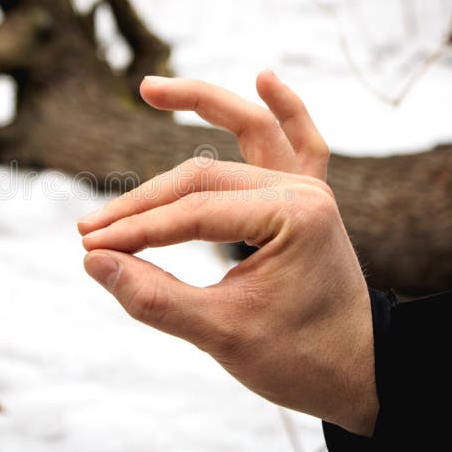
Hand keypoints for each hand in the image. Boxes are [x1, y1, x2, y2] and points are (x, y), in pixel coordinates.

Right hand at [78, 72, 377, 435]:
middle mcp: (303, 190)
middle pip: (203, 175)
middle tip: (91, 228)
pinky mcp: (306, 199)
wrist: (361, 374)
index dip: (136, 230)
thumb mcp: (222, 335)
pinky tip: (265, 77)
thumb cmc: (299, 360)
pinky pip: (299, 142)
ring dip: (202, 106)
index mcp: (293, 216)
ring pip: (249, 133)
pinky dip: (284, 110)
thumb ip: (154, 298)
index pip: (193, 212)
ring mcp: (308, 189)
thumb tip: (93, 262)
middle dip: (145, 202)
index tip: (90, 248)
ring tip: (150, 88)